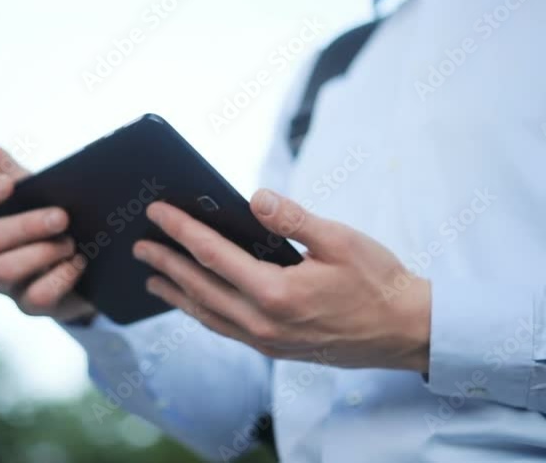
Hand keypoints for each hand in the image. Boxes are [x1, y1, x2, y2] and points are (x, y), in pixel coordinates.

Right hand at [0, 136, 95, 322]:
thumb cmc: (54, 222)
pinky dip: (60, 277)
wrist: (94, 261)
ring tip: (72, 242)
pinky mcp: (30, 306)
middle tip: (62, 216)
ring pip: (5, 271)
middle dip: (26, 226)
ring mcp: (6, 284)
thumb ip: (5, 168)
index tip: (8, 184)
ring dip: (43, 253)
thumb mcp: (37, 192)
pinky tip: (79, 263)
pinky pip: (36, 297)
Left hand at [132, 189, 430, 371]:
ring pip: (208, 315)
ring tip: (152, 277)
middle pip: (199, 288)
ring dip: (177, 293)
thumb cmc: (378, 281)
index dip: (181, 230)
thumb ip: (293, 218)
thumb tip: (254, 196)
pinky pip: (226, 329)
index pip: (213, 256)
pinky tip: (195, 302)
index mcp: (276, 293)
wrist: (406, 332)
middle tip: (139, 244)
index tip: (156, 211)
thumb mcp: (339, 240)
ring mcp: (267, 341)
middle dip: (166, 263)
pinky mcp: (276, 349)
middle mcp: (263, 323)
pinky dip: (202, 312)